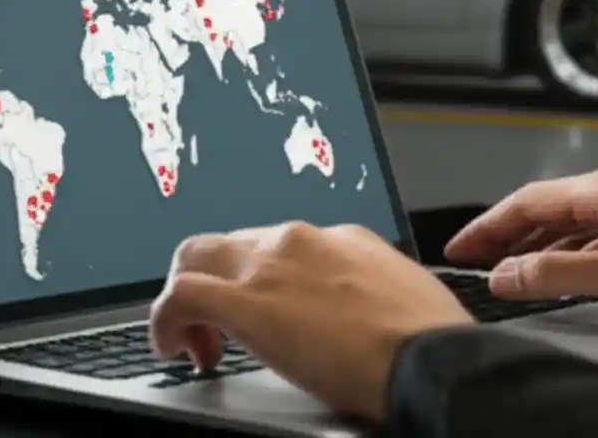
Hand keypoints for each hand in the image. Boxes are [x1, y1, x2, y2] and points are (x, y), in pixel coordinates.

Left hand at [150, 221, 472, 421]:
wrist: (432, 358)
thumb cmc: (431, 340)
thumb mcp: (405, 297)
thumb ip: (371, 294)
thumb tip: (365, 316)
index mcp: (341, 240)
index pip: (279, 246)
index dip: (262, 282)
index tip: (268, 314)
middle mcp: (299, 241)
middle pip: (229, 244)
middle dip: (217, 282)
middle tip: (220, 328)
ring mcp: (270, 267)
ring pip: (195, 257)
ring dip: (187, 299)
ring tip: (197, 342)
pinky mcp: (247, 303)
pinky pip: (180, 297)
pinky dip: (165, 321)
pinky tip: (174, 348)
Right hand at [444, 165, 597, 326]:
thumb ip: (555, 274)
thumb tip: (502, 275)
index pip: (529, 202)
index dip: (488, 227)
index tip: (457, 250)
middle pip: (545, 210)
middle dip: (505, 236)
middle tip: (470, 262)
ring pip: (568, 226)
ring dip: (534, 248)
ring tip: (502, 273)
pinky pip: (591, 239)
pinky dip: (564, 256)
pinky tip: (554, 277)